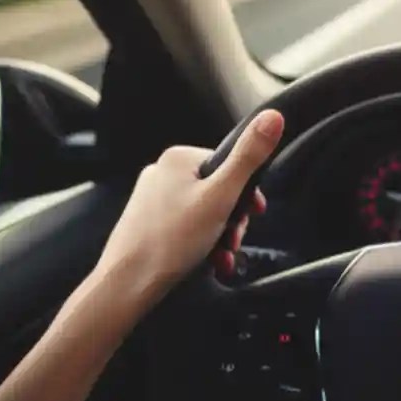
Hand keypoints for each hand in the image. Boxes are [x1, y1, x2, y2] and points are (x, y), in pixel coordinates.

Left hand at [95, 110, 284, 306]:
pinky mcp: (148, 223)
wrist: (128, 283)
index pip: (229, 165)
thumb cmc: (171, 240)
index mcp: (178, 158)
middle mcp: (162, 173)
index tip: (252, 214)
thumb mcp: (222, 196)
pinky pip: (186, 227)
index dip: (246, 193)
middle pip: (218, 191)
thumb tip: (273, 117)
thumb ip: (249, 157)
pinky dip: (202, 243)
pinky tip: (207, 261)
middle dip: (232, 220)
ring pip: (204, 212)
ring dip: (220, 235)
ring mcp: (153, 199)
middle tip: (232, 239)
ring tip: (220, 255)